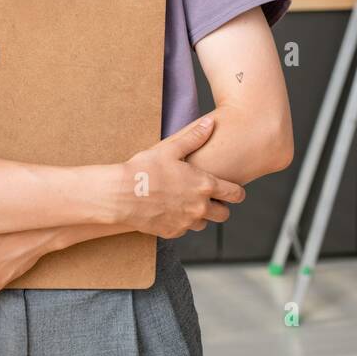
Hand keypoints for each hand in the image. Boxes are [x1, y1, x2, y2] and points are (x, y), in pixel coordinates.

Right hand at [116, 112, 245, 238]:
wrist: (120, 195)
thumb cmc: (144, 169)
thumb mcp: (170, 148)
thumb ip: (194, 137)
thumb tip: (210, 123)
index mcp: (204, 185)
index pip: (236, 194)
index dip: (236, 191)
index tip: (232, 189)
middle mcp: (200, 207)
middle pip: (224, 213)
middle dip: (220, 205)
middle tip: (208, 196)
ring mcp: (186, 222)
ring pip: (204, 222)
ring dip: (200, 214)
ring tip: (186, 201)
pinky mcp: (172, 232)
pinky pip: (184, 229)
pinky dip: (181, 221)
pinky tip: (170, 209)